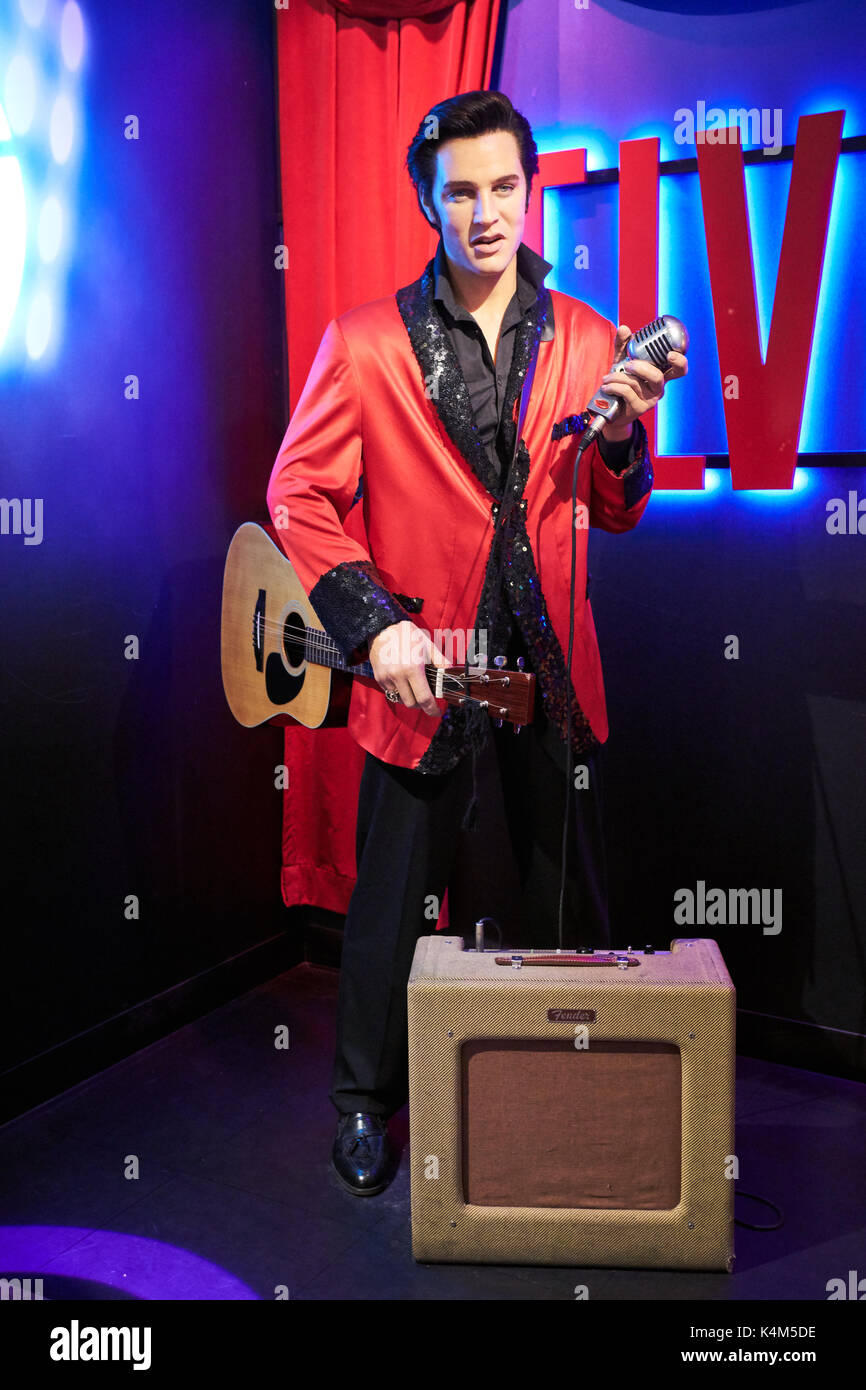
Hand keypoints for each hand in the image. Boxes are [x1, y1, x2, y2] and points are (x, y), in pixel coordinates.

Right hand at [368, 620, 447, 718]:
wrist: (382, 627)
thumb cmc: (407, 635)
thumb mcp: (428, 645)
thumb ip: (441, 662)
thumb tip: (452, 674)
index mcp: (413, 668)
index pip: (424, 699)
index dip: (432, 709)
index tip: (438, 712)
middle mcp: (398, 676)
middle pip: (412, 704)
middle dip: (422, 705)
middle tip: (427, 698)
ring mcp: (386, 678)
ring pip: (400, 700)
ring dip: (410, 699)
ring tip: (415, 688)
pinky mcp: (379, 678)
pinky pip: (391, 693)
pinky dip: (399, 693)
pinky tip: (404, 683)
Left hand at [600, 324, 687, 440]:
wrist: (610, 409)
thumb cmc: (621, 383)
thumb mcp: (622, 362)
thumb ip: (623, 346)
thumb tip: (624, 329)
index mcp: (660, 374)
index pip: (679, 369)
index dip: (680, 361)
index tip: (670, 354)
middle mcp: (658, 388)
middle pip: (658, 377)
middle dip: (641, 368)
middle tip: (627, 365)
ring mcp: (649, 399)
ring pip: (636, 383)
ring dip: (618, 376)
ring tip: (607, 377)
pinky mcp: (638, 408)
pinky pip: (626, 392)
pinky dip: (613, 386)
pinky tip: (606, 386)